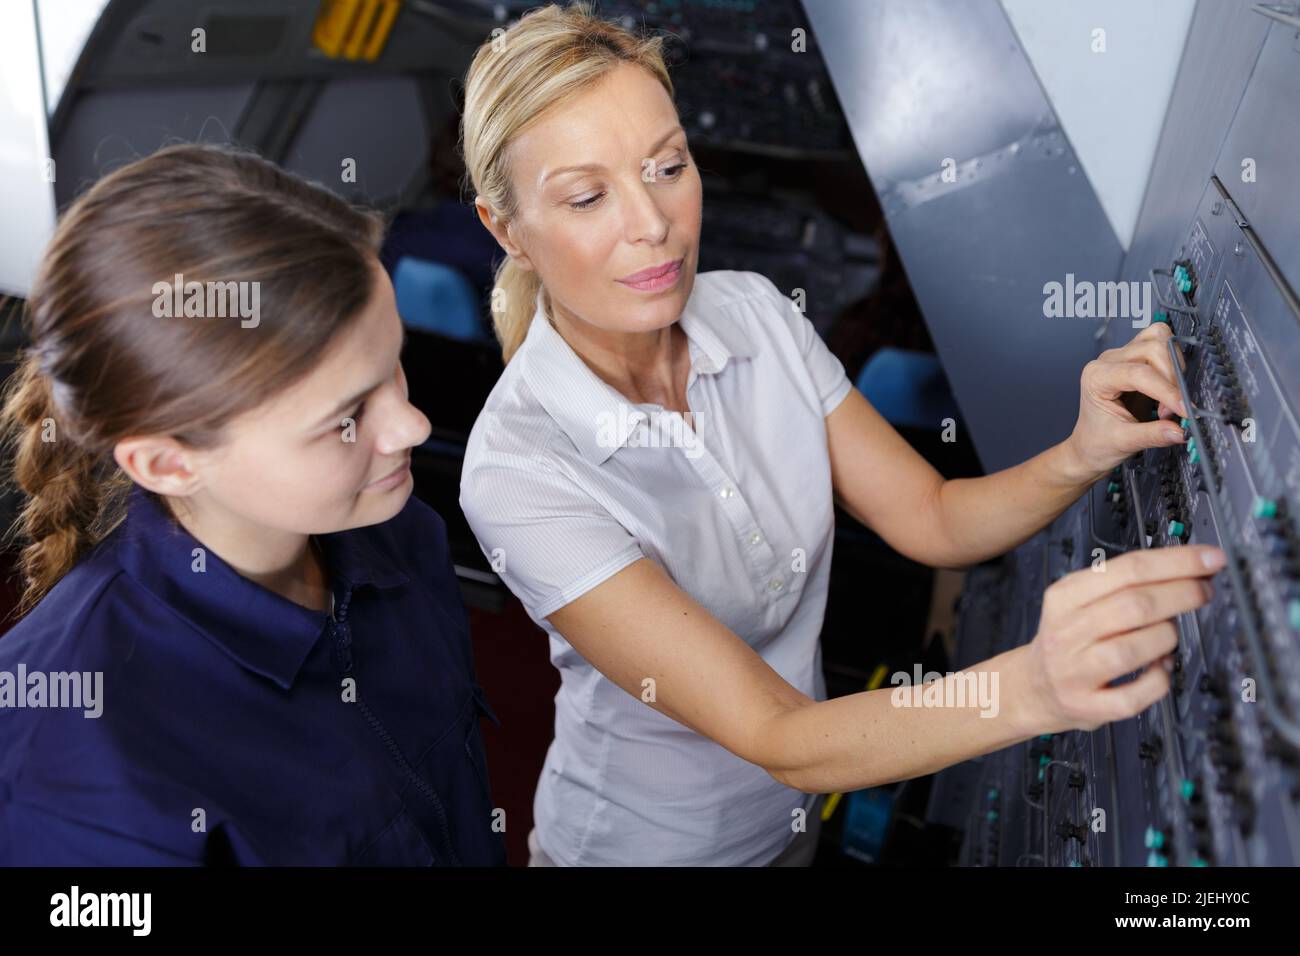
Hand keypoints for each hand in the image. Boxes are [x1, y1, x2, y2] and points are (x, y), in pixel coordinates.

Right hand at [1021, 544, 1224, 733]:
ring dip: (1166, 638)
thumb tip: (1190, 572)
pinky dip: (1159, 680)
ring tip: (1169, 636)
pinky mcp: (1088, 706)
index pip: (1128, 569)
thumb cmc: (1069, 639)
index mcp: (1065, 596)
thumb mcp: (1078, 599)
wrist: (1035, 688)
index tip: (1210, 560)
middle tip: (1204, 592)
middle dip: (1182, 595)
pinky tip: (1159, 668)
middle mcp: (1067, 632)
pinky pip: (1135, 695)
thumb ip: (1124, 585)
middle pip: (1134, 606)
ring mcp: (1075, 672)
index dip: (1177, 563)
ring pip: (1133, 649)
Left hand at [1064, 322, 1190, 476]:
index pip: (1139, 374)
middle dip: (1171, 379)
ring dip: (1174, 368)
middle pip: (1153, 348)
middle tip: (1171, 411)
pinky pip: (1163, 345)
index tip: (1185, 410)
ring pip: (1160, 339)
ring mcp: (1122, 355)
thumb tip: (1181, 430)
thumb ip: (1153, 435)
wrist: (1091, 444)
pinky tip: (1169, 389)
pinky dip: (1174, 363)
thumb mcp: (1124, 442)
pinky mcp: (1137, 357)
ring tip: (1169, 399)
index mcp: (1096, 377)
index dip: (1166, 391)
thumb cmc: (1098, 440)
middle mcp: (1108, 361)